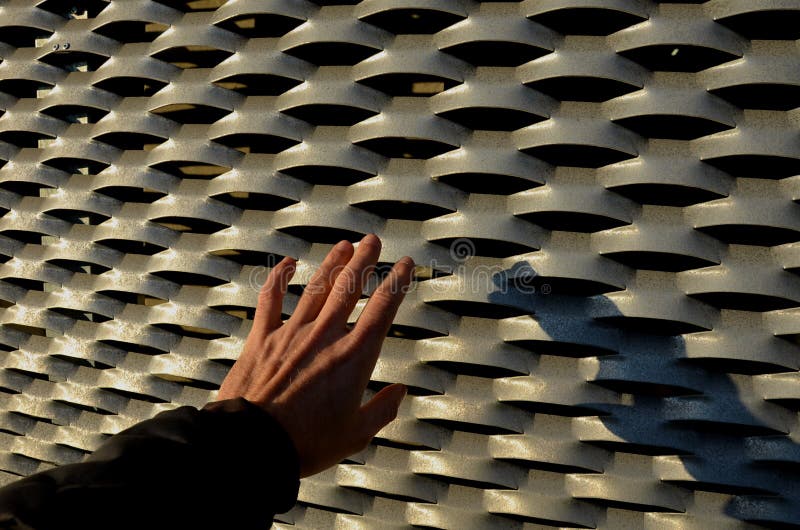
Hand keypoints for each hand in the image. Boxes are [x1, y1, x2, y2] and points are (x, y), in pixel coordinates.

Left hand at [217, 234, 413, 476]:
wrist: (254, 443)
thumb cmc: (306, 443)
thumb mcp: (356, 435)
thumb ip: (382, 410)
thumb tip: (400, 392)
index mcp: (354, 358)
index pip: (383, 310)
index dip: (397, 283)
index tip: (406, 265)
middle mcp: (326, 337)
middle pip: (350, 288)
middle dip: (364, 261)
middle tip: (373, 240)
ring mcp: (292, 333)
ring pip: (317, 287)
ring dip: (332, 263)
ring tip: (345, 244)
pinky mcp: (262, 339)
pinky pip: (271, 300)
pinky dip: (279, 279)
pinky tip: (288, 263)